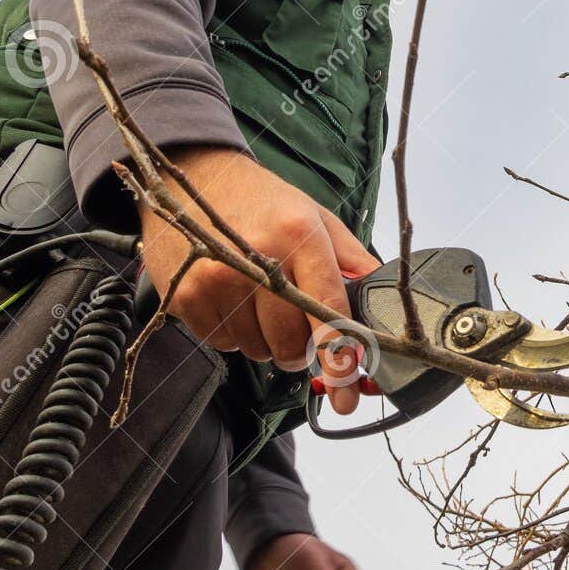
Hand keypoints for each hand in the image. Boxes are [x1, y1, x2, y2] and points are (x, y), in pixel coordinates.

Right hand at [139, 144, 379, 414]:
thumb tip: (381, 304)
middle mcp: (259, 259)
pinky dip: (234, 332)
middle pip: (290, 343)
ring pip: (257, 350)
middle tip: (294, 325)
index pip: (328, 311)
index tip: (347, 393)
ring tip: (257, 299)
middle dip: (299, 350)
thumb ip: (353, 263)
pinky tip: (230, 297)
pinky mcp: (187, 295)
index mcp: (302, 237)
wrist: (197, 176)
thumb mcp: (318, 219)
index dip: (340, 358)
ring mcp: (219, 279)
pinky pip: (224, 344)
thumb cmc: (266, 203)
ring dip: (264, 340)